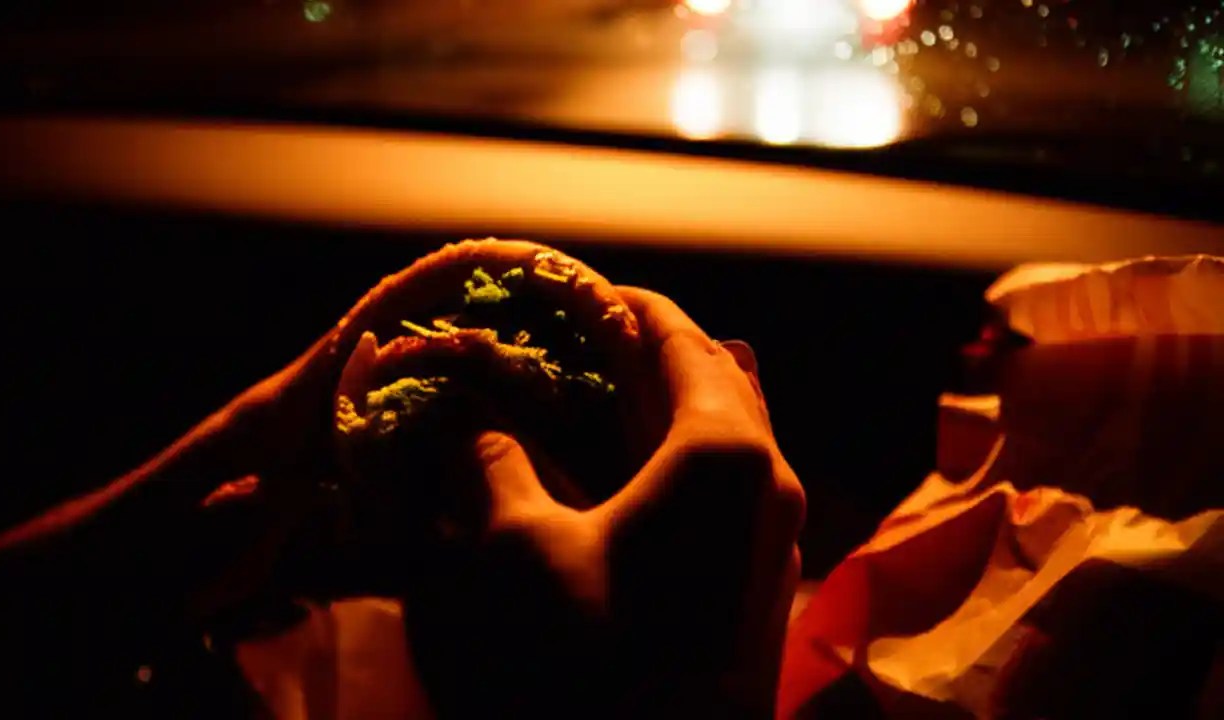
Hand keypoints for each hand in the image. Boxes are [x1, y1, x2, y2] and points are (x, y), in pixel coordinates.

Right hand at [402, 288, 805, 718]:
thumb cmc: (600, 657)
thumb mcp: (522, 553)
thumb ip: (494, 467)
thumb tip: (466, 423)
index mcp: (722, 450)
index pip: (679, 339)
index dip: (627, 306)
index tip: (584, 290)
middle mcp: (770, 475)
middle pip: (717, 376)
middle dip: (655, 348)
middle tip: (591, 340)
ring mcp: (778, 529)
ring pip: (734, 430)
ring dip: (675, 401)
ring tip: (609, 397)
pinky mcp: (767, 573)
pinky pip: (736, 480)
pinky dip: (687, 454)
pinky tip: (634, 472)